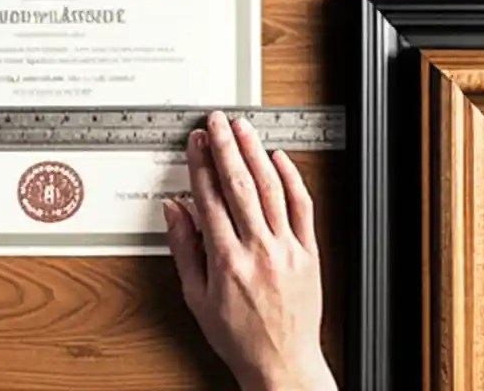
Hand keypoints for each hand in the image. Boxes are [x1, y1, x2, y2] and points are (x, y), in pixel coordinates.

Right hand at [162, 111, 335, 390]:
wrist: (281, 361)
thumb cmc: (238, 335)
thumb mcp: (196, 297)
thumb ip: (184, 249)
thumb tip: (175, 211)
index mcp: (225, 261)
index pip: (209, 198)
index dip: (200, 164)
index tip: (195, 143)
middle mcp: (257, 250)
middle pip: (239, 185)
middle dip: (225, 148)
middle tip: (216, 122)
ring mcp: (286, 249)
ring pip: (271, 189)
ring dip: (255, 154)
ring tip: (244, 129)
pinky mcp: (308, 252)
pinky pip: (302, 208)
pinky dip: (292, 179)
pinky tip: (280, 159)